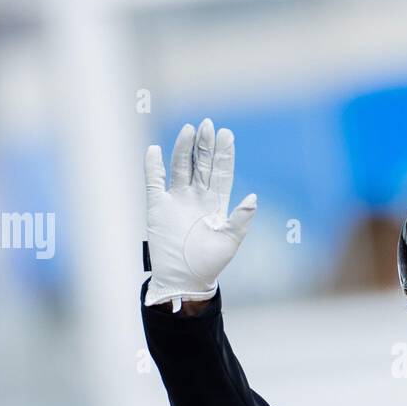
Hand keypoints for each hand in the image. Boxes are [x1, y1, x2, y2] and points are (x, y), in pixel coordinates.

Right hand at [143, 118, 256, 306]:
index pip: (222, 172)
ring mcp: (177, 199)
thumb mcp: (230, 242)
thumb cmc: (210, 263)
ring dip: (184, 149)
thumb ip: (241, 219)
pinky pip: (154, 182)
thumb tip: (253, 198)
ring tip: (189, 130)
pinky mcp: (158, 206)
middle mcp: (197, 197)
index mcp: (216, 203)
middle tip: (208, 125)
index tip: (227, 134)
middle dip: (205, 145)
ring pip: (180, 167)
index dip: (224, 154)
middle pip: (202, 164)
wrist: (183, 280)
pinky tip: (154, 150)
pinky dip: (153, 166)